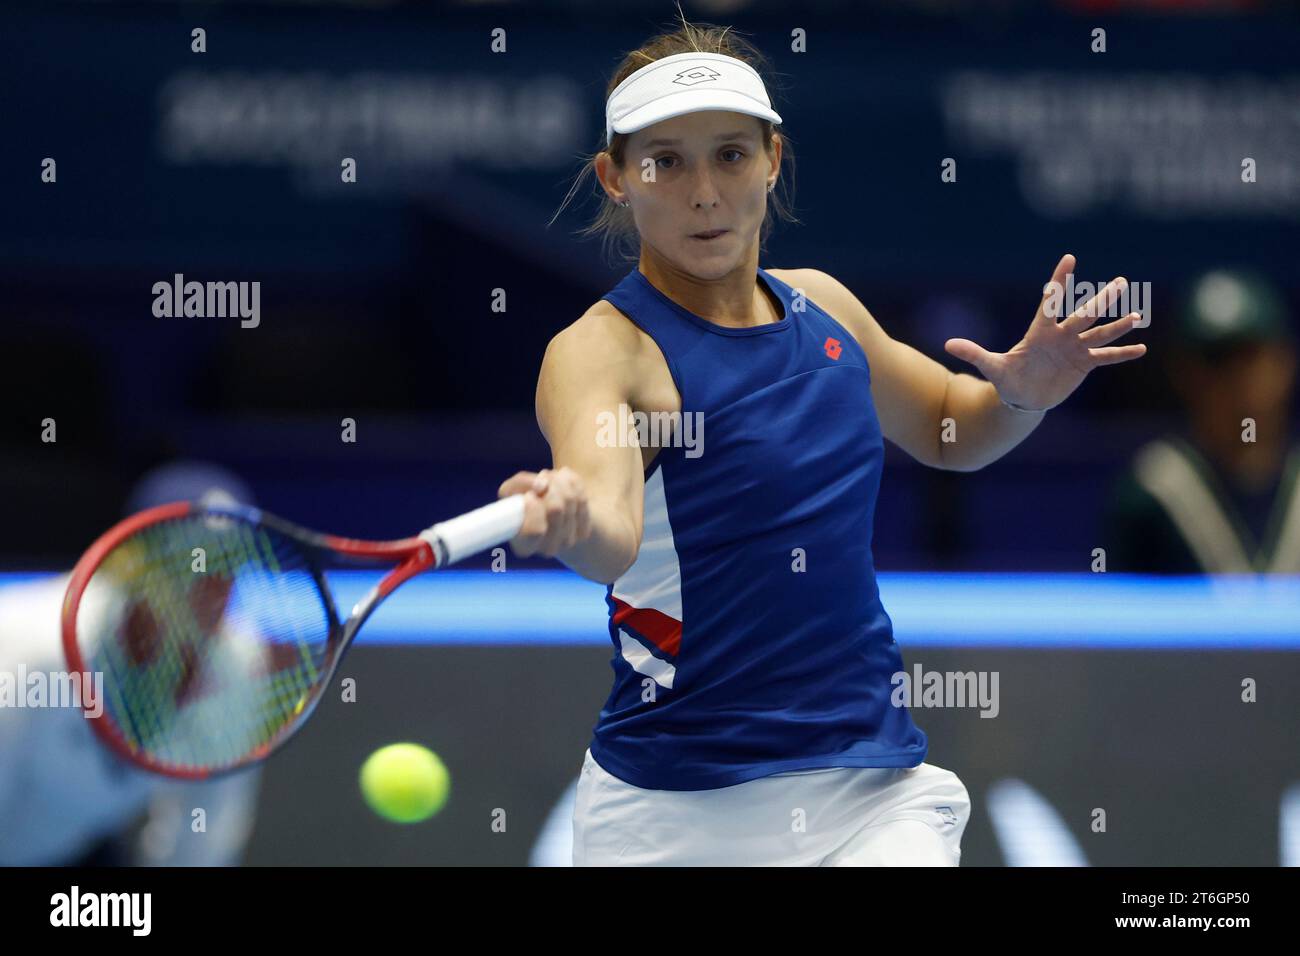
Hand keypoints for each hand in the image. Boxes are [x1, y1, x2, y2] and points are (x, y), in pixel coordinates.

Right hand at [497, 467, 591, 557]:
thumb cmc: (525, 501)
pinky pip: (582, 498)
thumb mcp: (511, 490)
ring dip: (561, 482)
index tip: (530, 495)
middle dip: (549, 486)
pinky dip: (574, 485)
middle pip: (555, 508)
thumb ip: (519, 484)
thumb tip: (541, 485)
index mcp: (523, 545)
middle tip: (543, 483)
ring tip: (553, 481)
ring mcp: (567, 542)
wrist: (551, 510)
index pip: (533, 530)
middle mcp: (546, 549)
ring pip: (570, 499)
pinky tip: (566, 486)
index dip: (534, 508)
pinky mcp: (584, 532)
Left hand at [944, 253, 1146, 411]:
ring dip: (1118, 326)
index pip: (1050, 302)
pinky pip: (1106, 357)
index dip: (1059, 281)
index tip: (1069, 258)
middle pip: (1083, 315)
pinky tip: (1142, 348)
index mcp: (1039, 331)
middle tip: (1121, 282)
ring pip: (1099, 333)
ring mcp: (1074, 349)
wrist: (1023, 397)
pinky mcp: (1083, 364)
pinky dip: (1122, 354)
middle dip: (1101, 301)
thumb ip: (975, 354)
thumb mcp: (992, 368)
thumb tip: (947, 345)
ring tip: (1136, 315)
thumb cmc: (1007, 378)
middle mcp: (1061, 336)